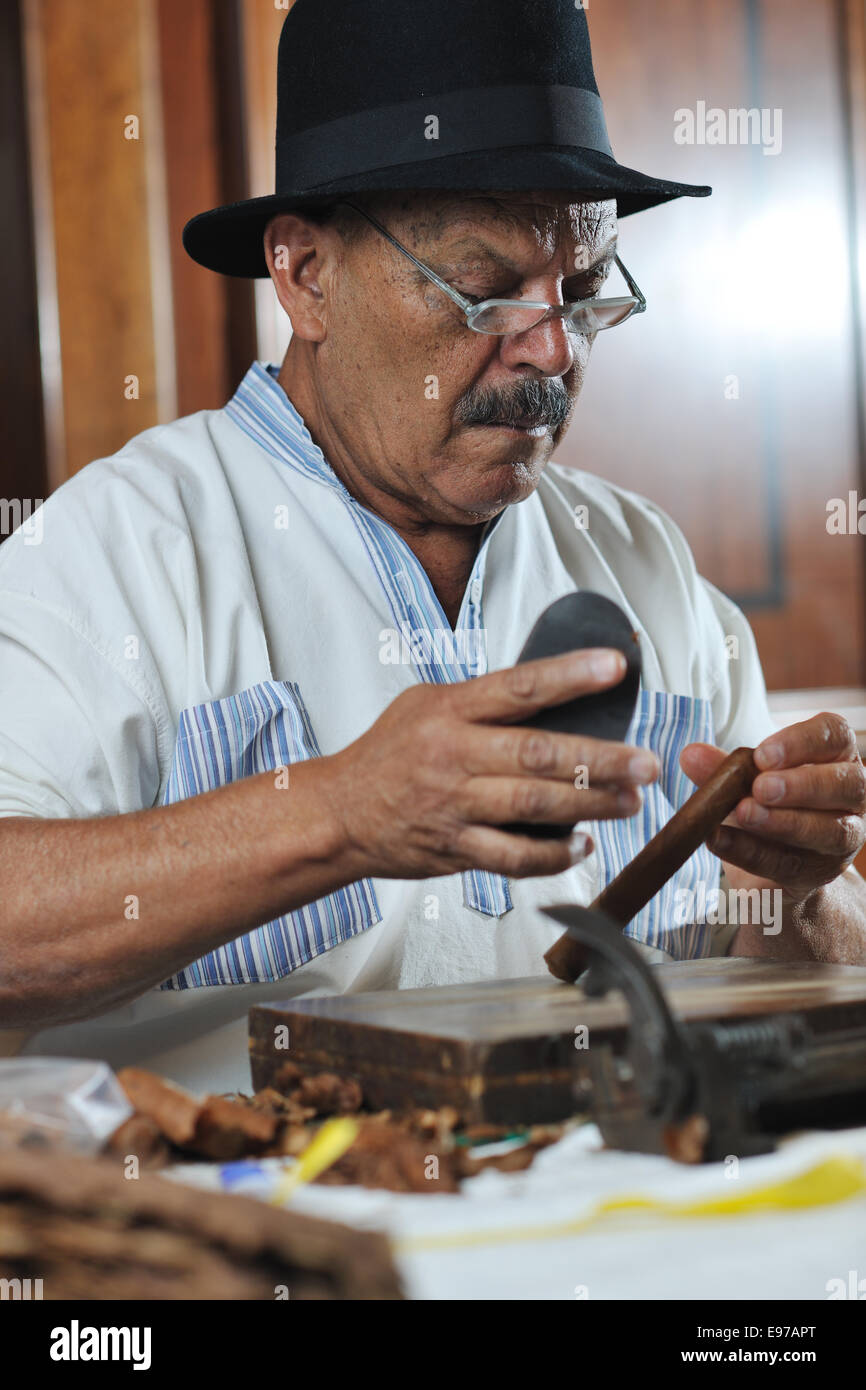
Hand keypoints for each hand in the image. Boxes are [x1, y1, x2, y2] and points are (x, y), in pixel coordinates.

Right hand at [324, 649, 659, 881]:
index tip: (614, 668)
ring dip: (590, 806)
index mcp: (449, 711)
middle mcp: (452, 756)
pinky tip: (582, 846)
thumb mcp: (425, 704)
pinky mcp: (454, 849)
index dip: (569, 676)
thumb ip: (482, 701)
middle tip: (646, 762)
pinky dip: (553, 856)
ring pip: (533, 808)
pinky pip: (513, 858)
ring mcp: (453, 806)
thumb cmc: (388, 755)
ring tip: (630, 801)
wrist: (338, 815)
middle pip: (538, 755)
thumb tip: (552, 693)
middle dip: (601, 760)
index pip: (518, 687)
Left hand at [680, 713, 865, 905]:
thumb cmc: (764, 807)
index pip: (836, 735)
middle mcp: (851, 797)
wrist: (772, 869)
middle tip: (759, 786)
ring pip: (830, 830)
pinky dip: (751, 852)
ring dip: (784, 821)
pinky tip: (720, 840)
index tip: (763, 753)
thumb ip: (723, 768)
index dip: (803, 741)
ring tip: (743, 813)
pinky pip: (790, 864)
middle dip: (801, 784)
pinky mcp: (818, 875)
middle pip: (846, 784)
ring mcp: (842, 840)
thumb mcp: (742, 782)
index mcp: (836, 757)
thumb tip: (690, 754)